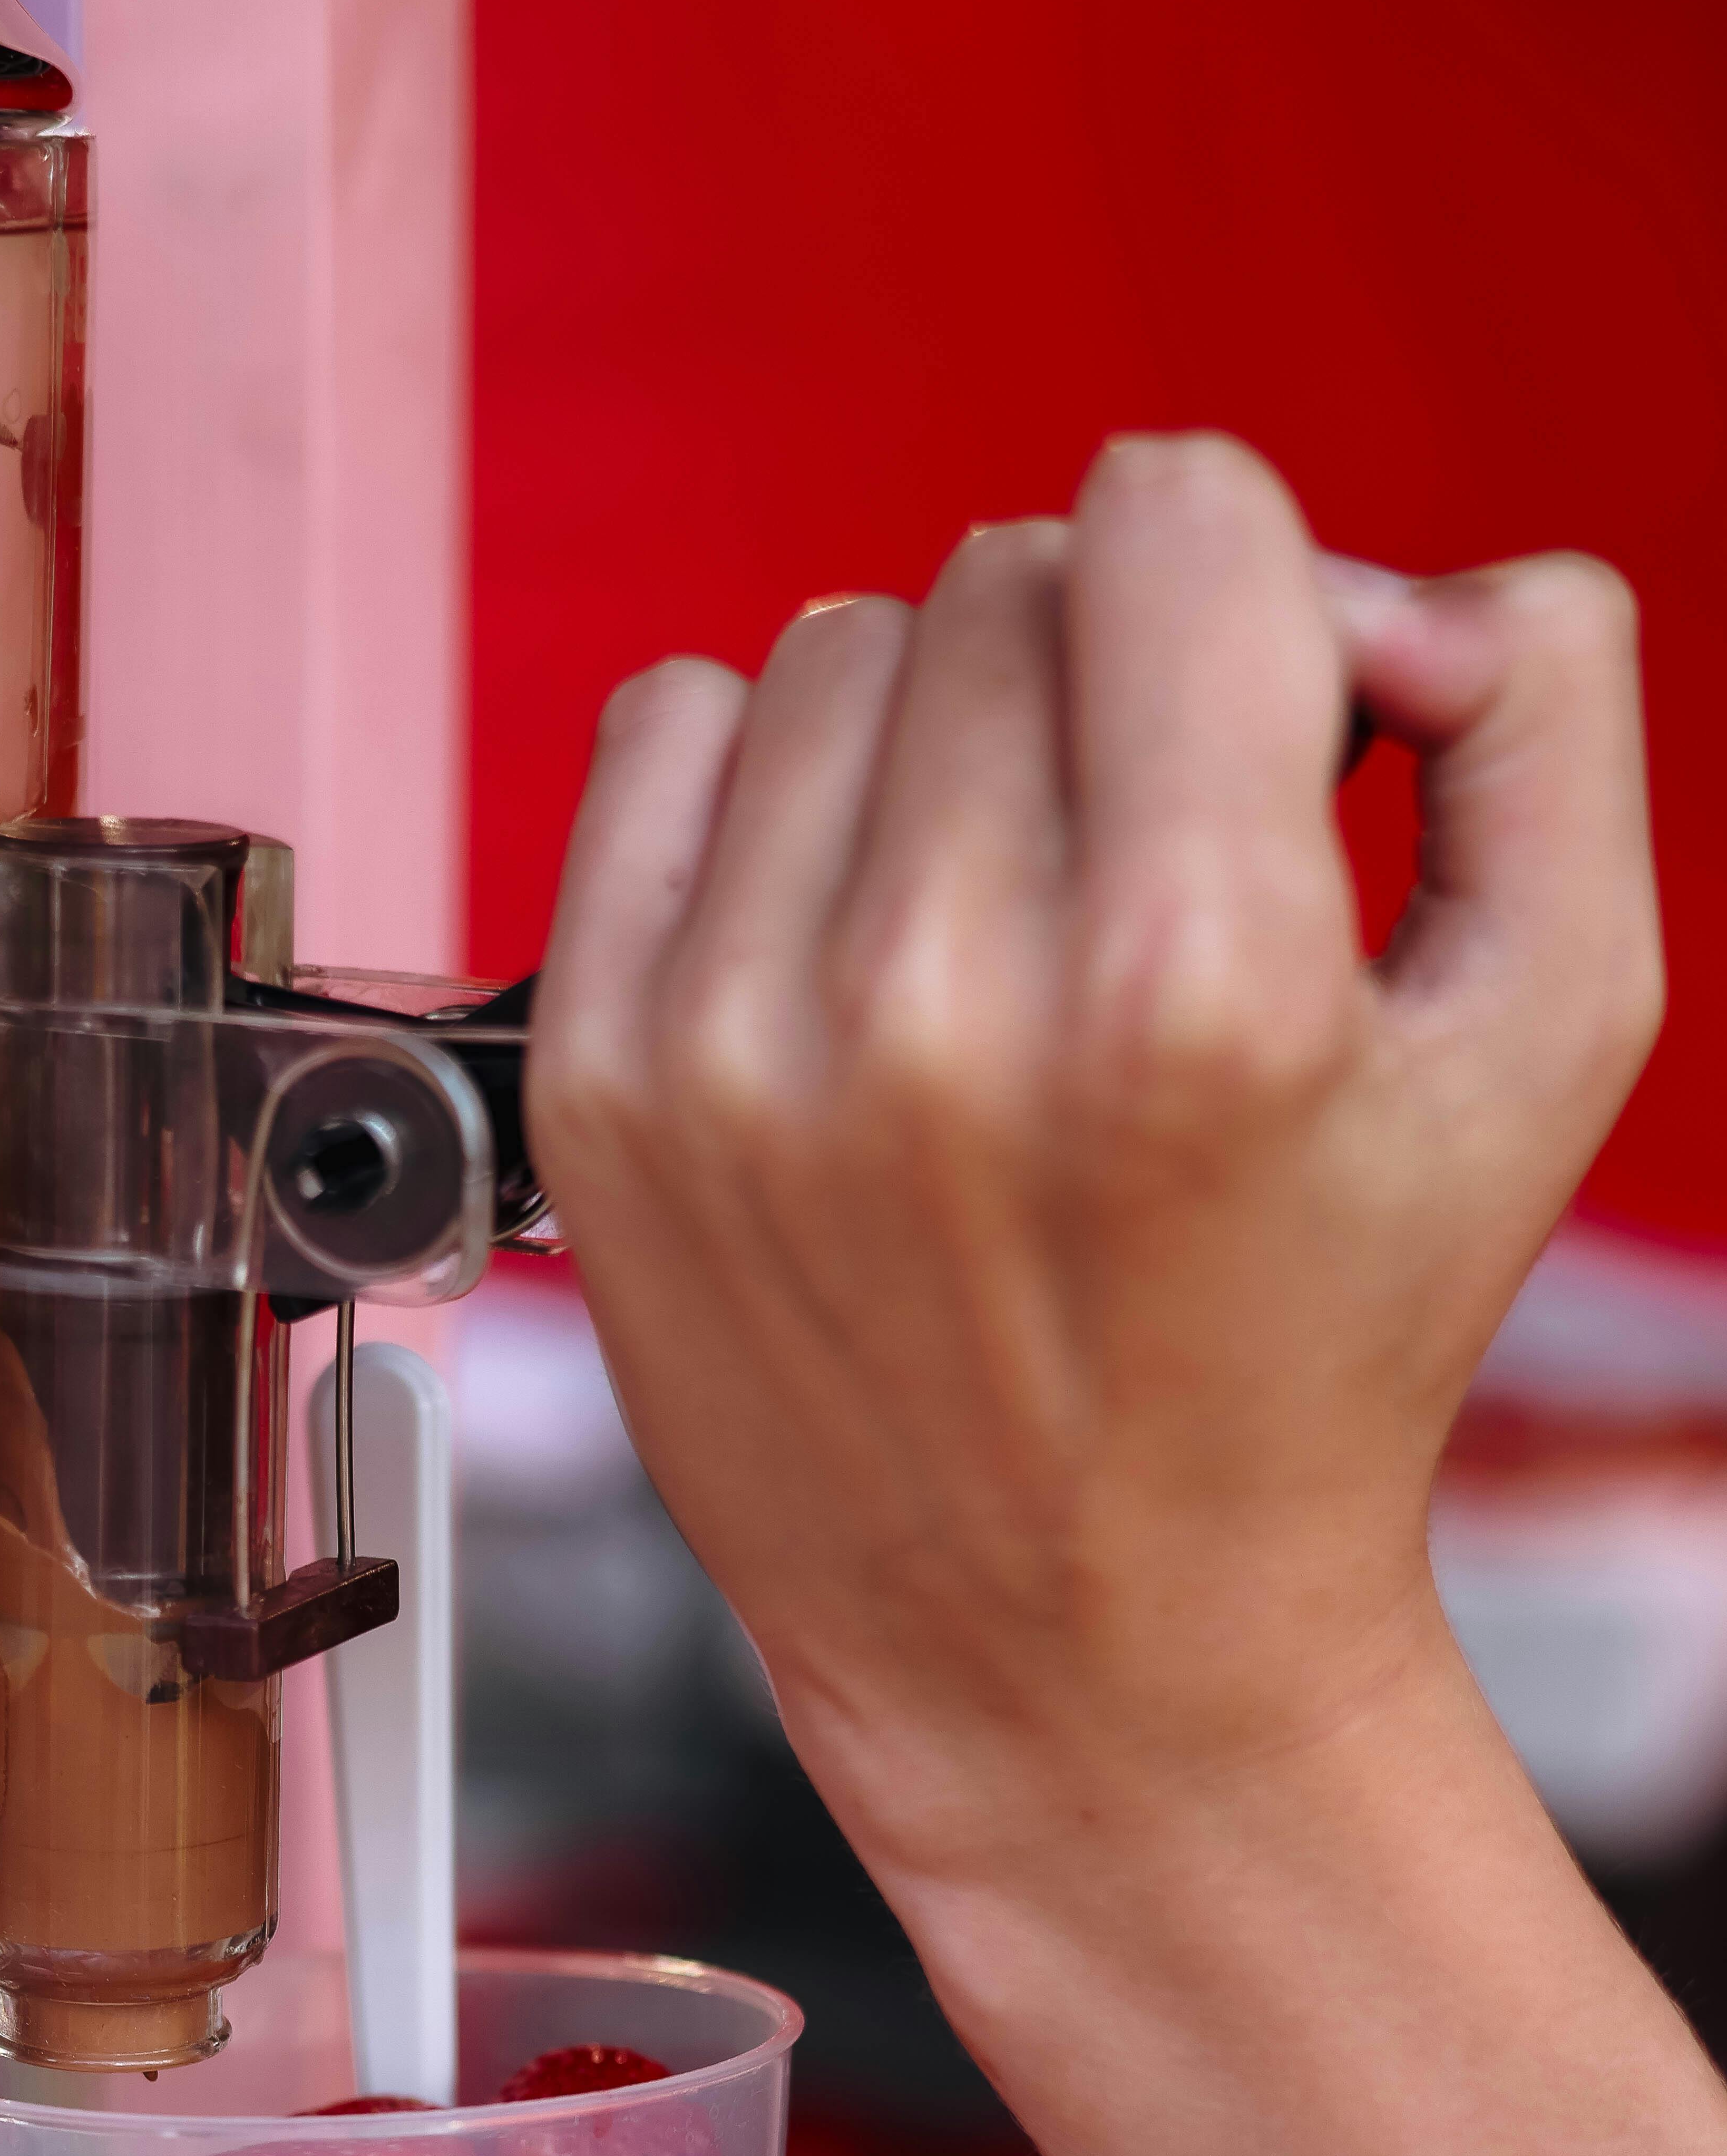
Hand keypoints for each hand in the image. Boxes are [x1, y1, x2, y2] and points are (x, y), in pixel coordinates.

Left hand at [528, 433, 1662, 1940]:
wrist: (1084, 1647)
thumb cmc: (1315, 1352)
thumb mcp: (1550, 1031)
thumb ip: (1535, 707)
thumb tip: (1380, 580)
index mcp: (1188, 975)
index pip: (1176, 509)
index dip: (1245, 601)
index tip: (1248, 754)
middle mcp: (940, 1004)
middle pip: (1006, 574)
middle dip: (1094, 691)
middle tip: (1128, 898)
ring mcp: (739, 1049)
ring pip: (833, 648)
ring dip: (930, 753)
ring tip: (992, 954)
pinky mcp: (606, 1087)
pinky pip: (659, 732)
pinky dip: (762, 797)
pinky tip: (848, 951)